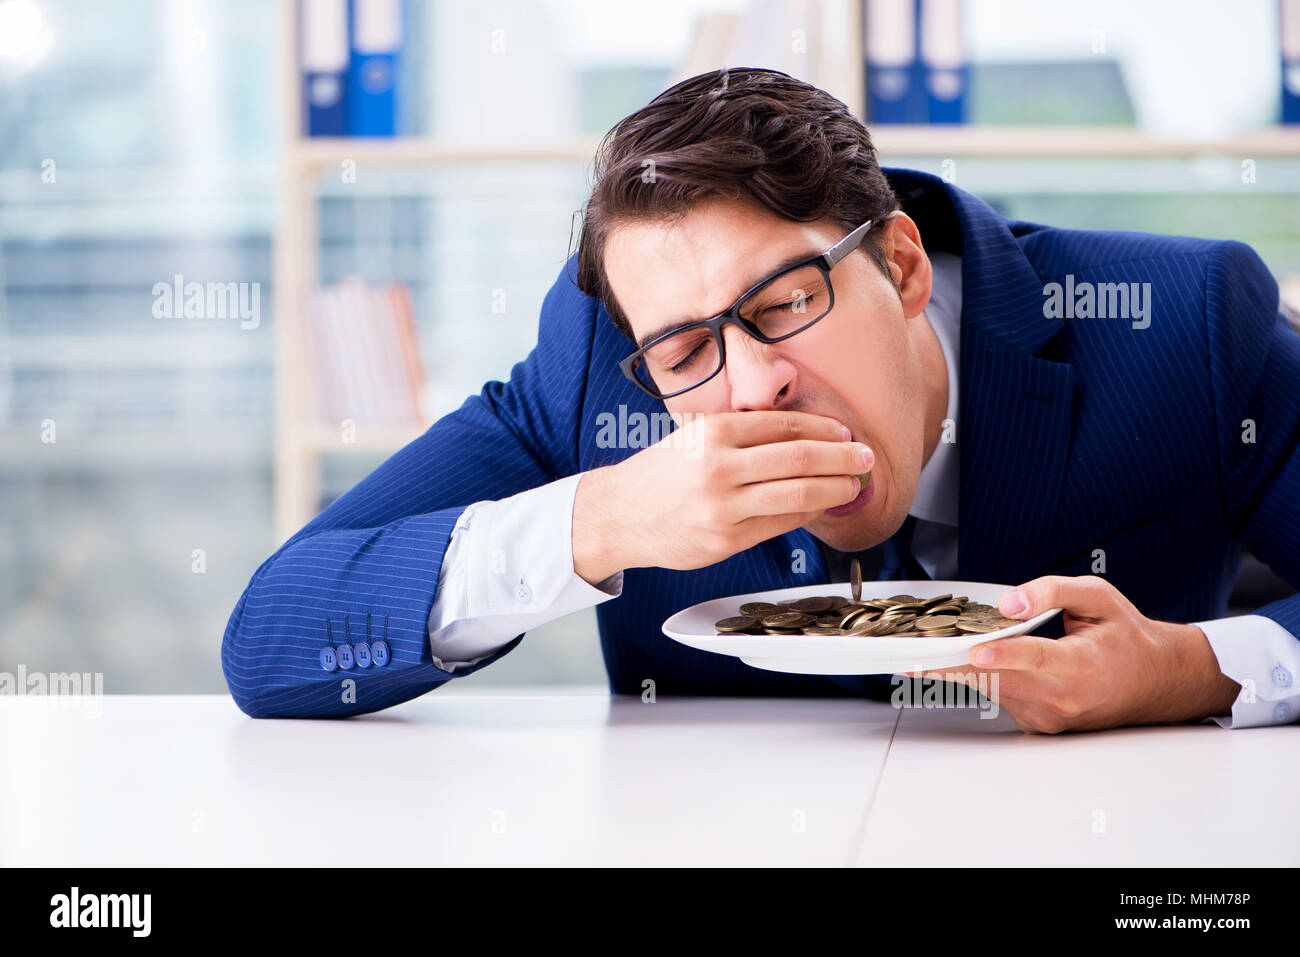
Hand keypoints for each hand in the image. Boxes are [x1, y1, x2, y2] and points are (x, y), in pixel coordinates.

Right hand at [572, 410, 870, 584]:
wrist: (618, 514)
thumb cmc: (661, 473)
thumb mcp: (695, 437)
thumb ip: (743, 435)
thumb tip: (805, 437)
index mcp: (714, 432)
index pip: (786, 425)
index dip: (825, 428)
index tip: (846, 432)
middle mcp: (720, 466)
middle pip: (801, 458)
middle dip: (842, 456)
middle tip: (865, 456)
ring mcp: (724, 506)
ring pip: (798, 493)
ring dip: (835, 488)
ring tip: (853, 484)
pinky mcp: (726, 539)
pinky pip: (780, 524)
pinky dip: (807, 513)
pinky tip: (820, 506)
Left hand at [904, 575, 1241, 732]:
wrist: (1154, 682)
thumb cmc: (1125, 637)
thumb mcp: (1099, 598)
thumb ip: (1053, 591)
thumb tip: (1009, 602)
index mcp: (1080, 666)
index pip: (1035, 660)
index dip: (1003, 656)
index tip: (976, 653)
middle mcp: (1062, 699)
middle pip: (996, 679)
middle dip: (951, 663)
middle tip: (909, 654)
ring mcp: (1048, 717)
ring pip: (991, 689)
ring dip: (957, 669)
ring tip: (919, 652)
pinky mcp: (1037, 724)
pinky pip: (999, 697)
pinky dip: (980, 678)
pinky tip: (963, 660)